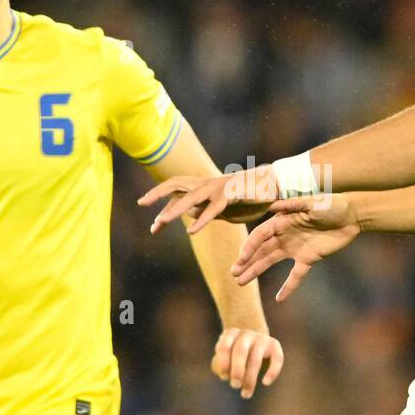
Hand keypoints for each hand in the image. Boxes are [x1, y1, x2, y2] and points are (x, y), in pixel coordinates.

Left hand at [140, 167, 280, 234]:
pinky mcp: (232, 194)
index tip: (153, 226)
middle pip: (176, 184)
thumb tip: (188, 215)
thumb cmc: (248, 197)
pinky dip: (202, 219)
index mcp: (203, 187)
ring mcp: (219, 187)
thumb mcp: (222, 208)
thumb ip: (204, 210)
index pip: (176, 190)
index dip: (161, 202)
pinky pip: (214, 208)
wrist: (273, 186)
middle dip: (157, 193)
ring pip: (191, 196)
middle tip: (141, 203)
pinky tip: (192, 231)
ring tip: (160, 221)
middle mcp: (207, 184)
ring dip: (175, 210)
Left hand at [210, 328, 283, 397]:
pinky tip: (265, 383)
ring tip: (246, 394)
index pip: (224, 347)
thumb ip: (220, 366)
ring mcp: (261, 338)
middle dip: (237, 371)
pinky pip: (277, 358)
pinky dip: (273, 371)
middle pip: (240, 351)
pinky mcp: (274, 345)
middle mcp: (246, 333)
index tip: (224, 378)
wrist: (253, 341)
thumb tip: (226, 376)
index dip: (223, 363)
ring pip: (255, 359)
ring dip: (250, 378)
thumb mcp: (224, 356)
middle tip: (235, 386)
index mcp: (230, 333)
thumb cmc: (233, 354)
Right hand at [232, 195, 360, 300]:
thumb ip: (293, 205)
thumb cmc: (332, 204)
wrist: (352, 216)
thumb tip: (271, 206)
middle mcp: (284, 235)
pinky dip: (288, 287)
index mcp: (282, 221)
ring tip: (241, 282)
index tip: (241, 259)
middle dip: (246, 262)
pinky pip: (295, 276)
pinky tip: (279, 299)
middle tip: (233, 273)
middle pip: (261, 250)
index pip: (260, 235)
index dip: (250, 246)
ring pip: (271, 262)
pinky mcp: (308, 259)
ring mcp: (295, 248)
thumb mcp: (313, 203)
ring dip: (256, 271)